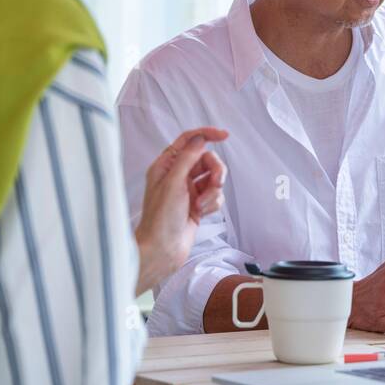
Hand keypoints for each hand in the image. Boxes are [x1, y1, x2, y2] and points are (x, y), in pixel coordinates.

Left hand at [133, 127, 227, 296]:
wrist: (163, 249)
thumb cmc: (160, 218)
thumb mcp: (173, 182)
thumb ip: (187, 157)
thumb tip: (200, 139)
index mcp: (166, 166)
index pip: (189, 141)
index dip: (207, 135)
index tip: (224, 136)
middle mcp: (178, 176)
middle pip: (207, 160)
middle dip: (216, 170)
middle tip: (216, 182)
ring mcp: (189, 191)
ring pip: (214, 179)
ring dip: (213, 191)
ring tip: (203, 204)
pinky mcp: (198, 205)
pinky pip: (215, 196)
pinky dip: (212, 203)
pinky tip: (202, 213)